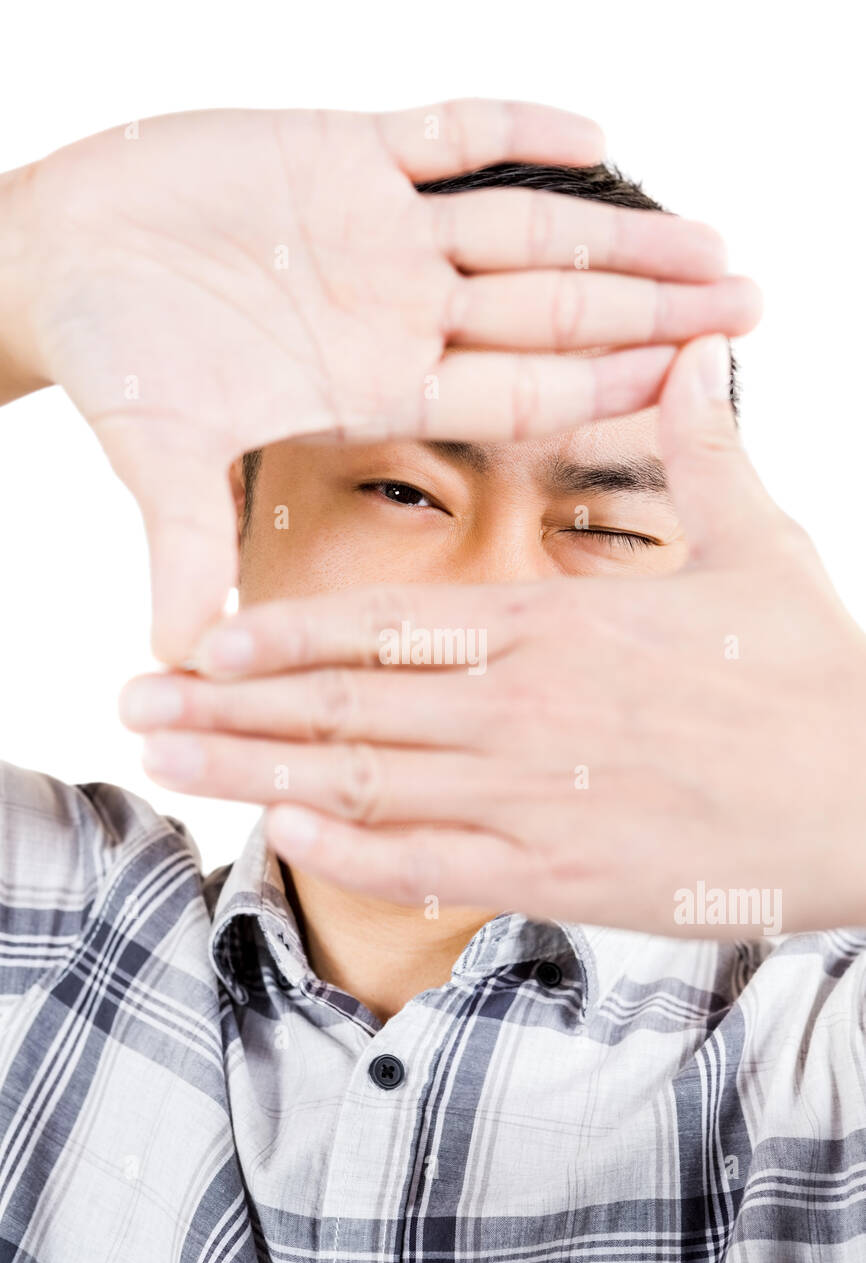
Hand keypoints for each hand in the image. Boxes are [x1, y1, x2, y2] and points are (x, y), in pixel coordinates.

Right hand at [0, 101, 757, 662]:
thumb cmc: (113, 355)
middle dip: (652, 306)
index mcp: (374, 383)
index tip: (693, 384)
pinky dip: (513, 129)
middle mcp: (396, 310)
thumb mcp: (158, 455)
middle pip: (552, 309)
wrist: (65, 258)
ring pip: (524, 226)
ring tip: (709, 240)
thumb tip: (181, 656)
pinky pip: (448, 130)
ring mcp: (380, 229)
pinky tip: (593, 133)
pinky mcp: (342, 149)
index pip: (516, 390)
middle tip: (748, 306)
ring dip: (618, 231)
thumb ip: (187, 547)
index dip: (606, 384)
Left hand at [120, 335, 865, 937]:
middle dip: (223, 706)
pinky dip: (342, 851)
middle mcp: (517, 709)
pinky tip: (275, 835)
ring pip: (357, 785)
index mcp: (552, 626)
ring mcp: (528, 798)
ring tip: (166, 764)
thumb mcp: (759, 544)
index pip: (383, 626)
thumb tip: (690, 361)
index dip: (283, 635)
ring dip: (249, 773)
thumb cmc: (813, 675)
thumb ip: (699, 454)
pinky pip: (422, 864)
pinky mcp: (554, 878)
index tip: (204, 638)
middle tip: (131, 704)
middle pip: (339, 708)